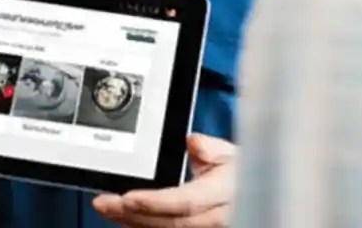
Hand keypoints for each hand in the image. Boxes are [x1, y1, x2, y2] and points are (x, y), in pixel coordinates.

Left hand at [92, 134, 235, 227]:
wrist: (258, 192)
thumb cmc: (242, 175)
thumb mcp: (232, 154)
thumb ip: (210, 148)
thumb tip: (193, 142)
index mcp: (222, 195)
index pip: (185, 203)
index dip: (154, 203)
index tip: (128, 198)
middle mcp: (215, 219)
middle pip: (169, 223)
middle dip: (132, 215)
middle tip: (103, 202)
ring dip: (133, 222)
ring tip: (107, 208)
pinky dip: (143, 226)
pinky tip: (125, 219)